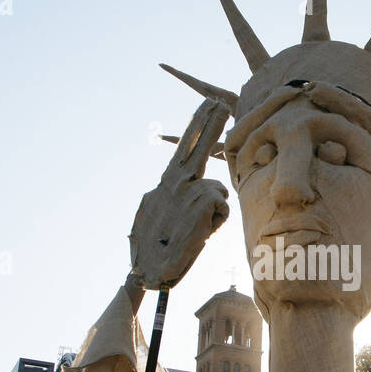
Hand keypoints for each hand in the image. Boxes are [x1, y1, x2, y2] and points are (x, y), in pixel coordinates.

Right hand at [129, 98, 230, 288]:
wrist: (147, 270)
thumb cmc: (154, 249)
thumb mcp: (159, 216)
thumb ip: (174, 197)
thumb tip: (190, 191)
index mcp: (165, 183)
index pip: (183, 147)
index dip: (196, 126)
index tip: (205, 106)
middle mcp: (175, 181)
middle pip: (198, 144)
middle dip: (210, 120)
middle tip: (221, 101)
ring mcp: (189, 189)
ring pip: (218, 190)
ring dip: (214, 211)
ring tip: (196, 230)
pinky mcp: (203, 199)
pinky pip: (223, 206)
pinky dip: (217, 222)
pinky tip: (201, 234)